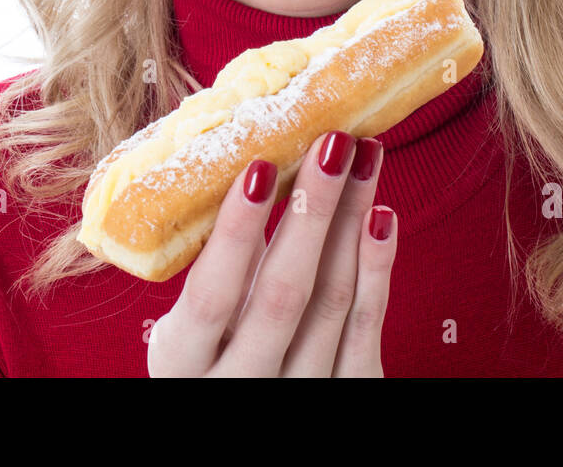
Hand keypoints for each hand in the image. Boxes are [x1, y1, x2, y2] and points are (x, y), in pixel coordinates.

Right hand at [147, 130, 396, 376]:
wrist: (247, 420)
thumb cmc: (210, 358)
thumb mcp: (192, 327)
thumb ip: (216, 267)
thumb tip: (245, 168)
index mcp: (182, 364)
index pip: (211, 298)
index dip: (235, 234)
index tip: (258, 167)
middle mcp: (240, 385)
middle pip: (284, 296)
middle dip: (312, 210)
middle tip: (332, 142)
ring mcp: (297, 392)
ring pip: (331, 302)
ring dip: (351, 220)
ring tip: (365, 155)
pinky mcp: (347, 392)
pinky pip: (366, 328)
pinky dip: (375, 267)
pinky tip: (381, 215)